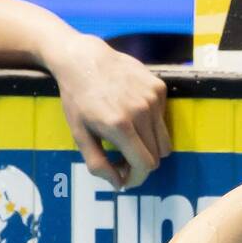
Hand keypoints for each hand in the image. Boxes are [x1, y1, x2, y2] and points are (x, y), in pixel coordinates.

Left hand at [45, 33, 170, 188]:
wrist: (84, 58)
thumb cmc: (77, 98)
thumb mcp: (79, 134)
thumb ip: (98, 164)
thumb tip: (118, 184)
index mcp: (120, 127)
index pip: (145, 165)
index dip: (137, 178)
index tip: (127, 179)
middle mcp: (141, 112)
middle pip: (157, 155)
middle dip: (141, 163)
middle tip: (122, 156)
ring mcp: (153, 98)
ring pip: (163, 139)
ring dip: (148, 145)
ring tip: (129, 138)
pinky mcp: (159, 88)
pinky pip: (163, 119)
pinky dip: (151, 123)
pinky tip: (132, 111)